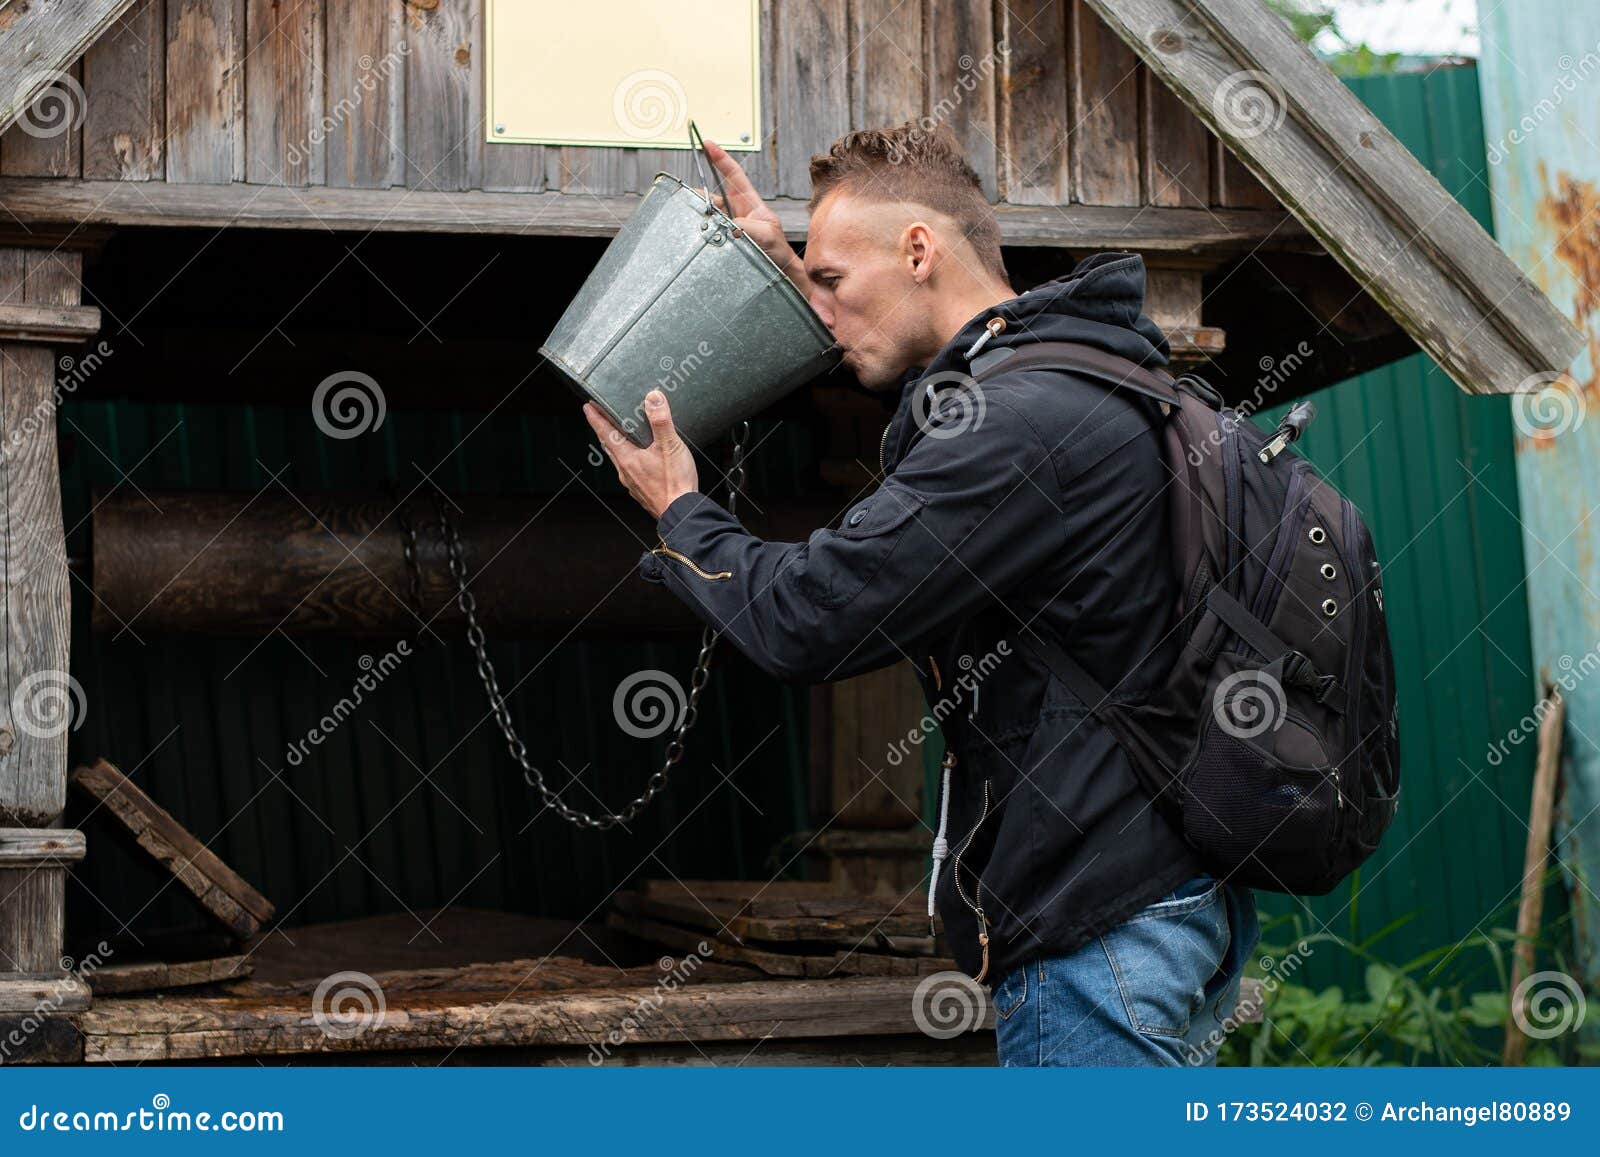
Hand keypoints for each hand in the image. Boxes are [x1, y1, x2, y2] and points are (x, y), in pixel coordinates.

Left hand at [583, 390, 698, 519]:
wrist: (682, 514)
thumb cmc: (675, 483)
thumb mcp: (670, 446)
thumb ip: (660, 421)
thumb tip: (652, 398)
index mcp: (627, 458)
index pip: (606, 433)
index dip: (596, 418)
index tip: (588, 407)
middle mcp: (626, 472)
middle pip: (610, 447)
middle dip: (605, 432)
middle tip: (601, 418)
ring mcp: (633, 483)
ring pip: (620, 460)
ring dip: (617, 446)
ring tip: (621, 437)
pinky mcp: (643, 491)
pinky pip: (631, 471)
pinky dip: (631, 460)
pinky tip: (641, 460)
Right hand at [701, 137, 812, 296]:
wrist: (780, 276)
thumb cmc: (778, 252)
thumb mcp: (767, 234)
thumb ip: (748, 226)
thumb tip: (727, 225)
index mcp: (749, 203)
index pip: (733, 175)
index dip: (720, 158)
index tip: (707, 144)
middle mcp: (737, 212)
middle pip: (713, 196)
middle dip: (701, 198)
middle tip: (693, 204)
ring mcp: (729, 227)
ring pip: (708, 216)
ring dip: (701, 220)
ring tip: (698, 228)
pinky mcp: (723, 241)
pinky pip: (708, 233)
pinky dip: (701, 235)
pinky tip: (698, 241)